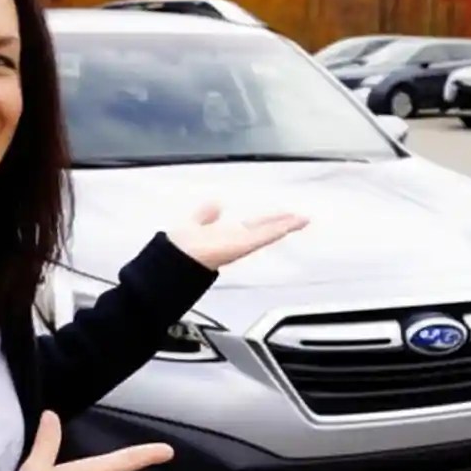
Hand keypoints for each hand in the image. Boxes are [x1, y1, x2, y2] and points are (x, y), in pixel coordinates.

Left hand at [166, 202, 308, 270]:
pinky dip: (274, 231)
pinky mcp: (237, 247)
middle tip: (301, 218)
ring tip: (301, 219)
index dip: (268, 220)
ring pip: (265, 233)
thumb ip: (205, 215)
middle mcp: (233, 241)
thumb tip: (216, 204)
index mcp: (224, 236)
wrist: (168, 265)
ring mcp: (236, 245)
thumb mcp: (193, 224)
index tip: (283, 215)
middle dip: (281, 223)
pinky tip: (287, 225)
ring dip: (284, 225)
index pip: (251, 226)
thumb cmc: (177, 252)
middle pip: (262, 229)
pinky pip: (260, 237)